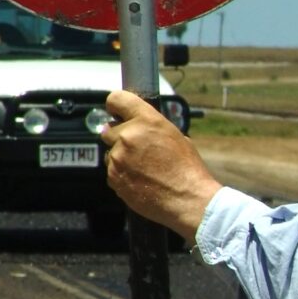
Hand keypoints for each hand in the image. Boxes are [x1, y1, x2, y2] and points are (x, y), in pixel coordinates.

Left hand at [100, 90, 222, 242]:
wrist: (188, 199)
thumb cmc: (188, 170)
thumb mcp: (176, 137)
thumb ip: (151, 128)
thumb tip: (139, 127)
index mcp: (147, 120)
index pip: (117, 99)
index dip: (115, 106)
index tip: (117, 112)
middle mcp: (129, 135)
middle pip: (109, 129)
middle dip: (119, 137)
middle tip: (138, 149)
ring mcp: (118, 157)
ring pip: (111, 153)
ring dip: (122, 158)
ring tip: (144, 169)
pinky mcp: (113, 177)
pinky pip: (112, 171)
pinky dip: (123, 174)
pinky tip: (141, 180)